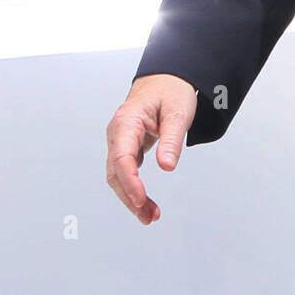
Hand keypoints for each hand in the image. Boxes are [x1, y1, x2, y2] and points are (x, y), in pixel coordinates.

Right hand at [106, 74, 196, 224]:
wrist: (167, 78)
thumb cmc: (171, 90)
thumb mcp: (178, 113)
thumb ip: (172, 140)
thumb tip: (167, 166)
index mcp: (127, 121)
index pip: (122, 157)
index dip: (130, 181)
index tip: (140, 199)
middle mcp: (118, 132)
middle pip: (116, 171)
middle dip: (130, 196)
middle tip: (149, 216)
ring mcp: (121, 140)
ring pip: (118, 175)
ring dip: (131, 197)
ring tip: (150, 216)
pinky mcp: (128, 146)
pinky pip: (126, 171)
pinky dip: (134, 188)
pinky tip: (145, 203)